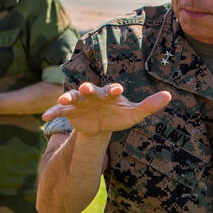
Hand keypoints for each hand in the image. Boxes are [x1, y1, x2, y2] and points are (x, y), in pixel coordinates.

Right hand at [41, 82, 170, 137]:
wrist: (100, 124)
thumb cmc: (119, 116)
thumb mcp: (134, 114)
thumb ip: (150, 105)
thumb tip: (169, 95)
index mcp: (109, 94)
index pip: (112, 90)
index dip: (114, 90)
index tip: (118, 90)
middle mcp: (93, 94)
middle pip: (89, 89)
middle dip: (87, 88)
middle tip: (86, 87)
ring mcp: (80, 101)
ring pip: (73, 96)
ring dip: (68, 96)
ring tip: (64, 98)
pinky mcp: (69, 111)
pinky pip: (59, 110)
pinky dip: (53, 112)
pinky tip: (44, 118)